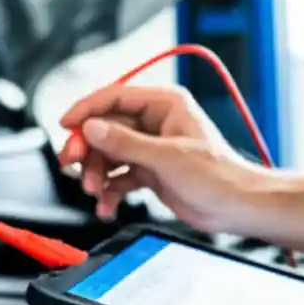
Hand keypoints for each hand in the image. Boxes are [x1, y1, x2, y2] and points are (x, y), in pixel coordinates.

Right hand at [58, 85, 271, 231]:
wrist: (237, 207)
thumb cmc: (218, 176)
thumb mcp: (167, 158)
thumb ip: (127, 143)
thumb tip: (93, 128)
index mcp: (165, 104)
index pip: (115, 97)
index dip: (87, 109)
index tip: (66, 124)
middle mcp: (155, 122)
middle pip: (106, 127)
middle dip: (88, 149)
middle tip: (73, 166)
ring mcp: (151, 147)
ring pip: (109, 153)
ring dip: (97, 173)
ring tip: (95, 192)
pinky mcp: (150, 170)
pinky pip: (118, 176)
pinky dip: (109, 191)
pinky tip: (106, 206)